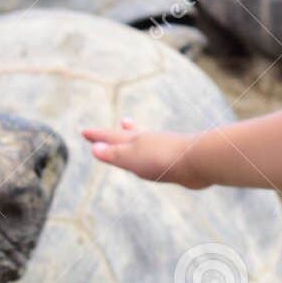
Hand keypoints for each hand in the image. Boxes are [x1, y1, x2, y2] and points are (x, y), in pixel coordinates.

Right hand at [81, 118, 201, 187]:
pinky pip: (158, 151)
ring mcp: (163, 146)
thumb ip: (114, 154)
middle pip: (130, 134)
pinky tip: (159, 152)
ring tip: (132, 128)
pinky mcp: (176, 157)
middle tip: (120, 122)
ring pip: (146, 139)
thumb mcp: (132, 158)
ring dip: (136, 134)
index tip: (84, 132)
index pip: (111, 137)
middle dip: (120, 132)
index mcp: (134, 141)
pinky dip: (152, 148)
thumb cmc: (162, 159)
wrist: (197, 160)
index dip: (98, 136)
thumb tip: (94, 148)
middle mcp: (148, 140)